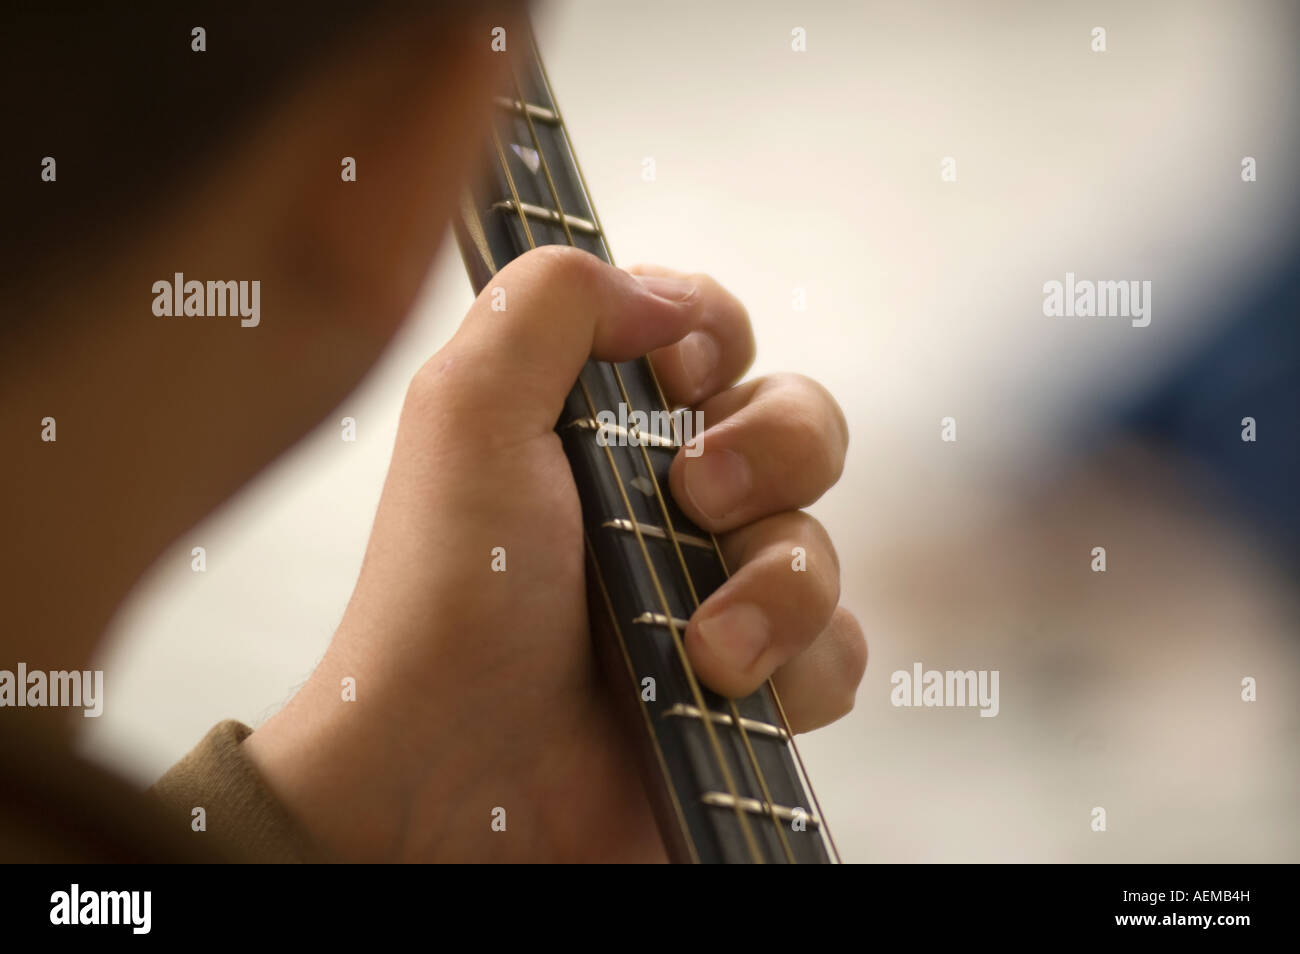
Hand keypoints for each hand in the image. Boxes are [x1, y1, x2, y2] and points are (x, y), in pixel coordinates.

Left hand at [245, 246, 866, 861]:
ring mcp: (714, 591)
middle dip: (775, 447)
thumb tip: (665, 299)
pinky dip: (796, 668)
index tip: (676, 374)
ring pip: (823, 541)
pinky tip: (725, 688)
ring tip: (701, 643)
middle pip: (801, 420)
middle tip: (692, 498)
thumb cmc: (452, 595)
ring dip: (777, 585)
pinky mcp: (753, 683)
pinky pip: (838, 649)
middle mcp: (667, 499)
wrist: (460, 774)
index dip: (714, 334)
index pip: (709, 332)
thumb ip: (551, 302)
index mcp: (601, 423)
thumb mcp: (466, 413)